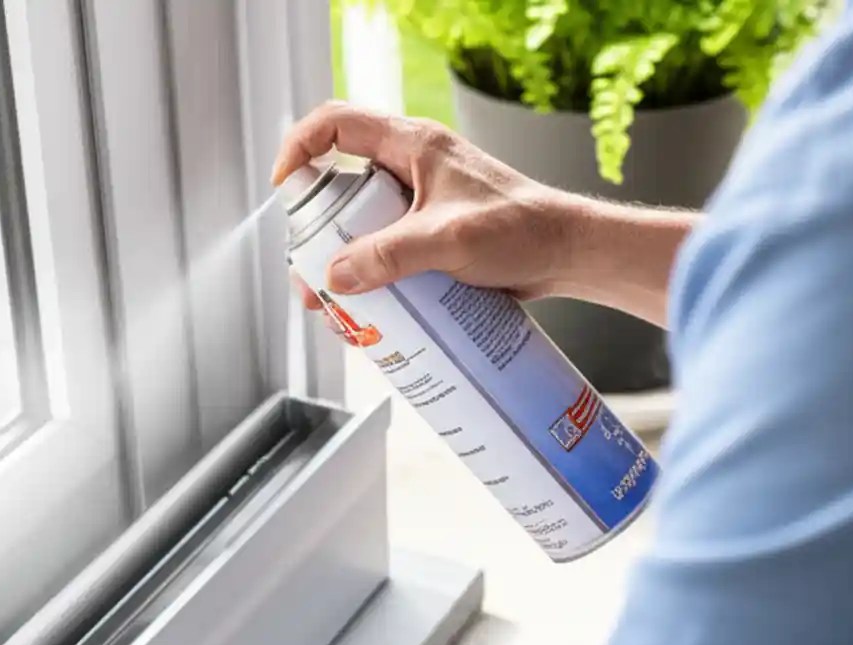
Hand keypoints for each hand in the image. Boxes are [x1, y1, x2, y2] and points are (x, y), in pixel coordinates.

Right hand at [272, 102, 587, 312]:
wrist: (569, 254)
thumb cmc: (523, 228)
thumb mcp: (449, 240)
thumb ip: (390, 255)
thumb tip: (336, 276)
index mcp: (411, 145)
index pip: (335, 125)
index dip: (299, 148)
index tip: (283, 189)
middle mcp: (409, 168)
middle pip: (338, 187)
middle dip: (314, 233)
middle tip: (308, 274)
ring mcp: (418, 202)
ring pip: (358, 225)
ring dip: (340, 264)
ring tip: (335, 306)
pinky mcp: (429, 233)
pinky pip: (384, 249)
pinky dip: (370, 277)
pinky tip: (370, 312)